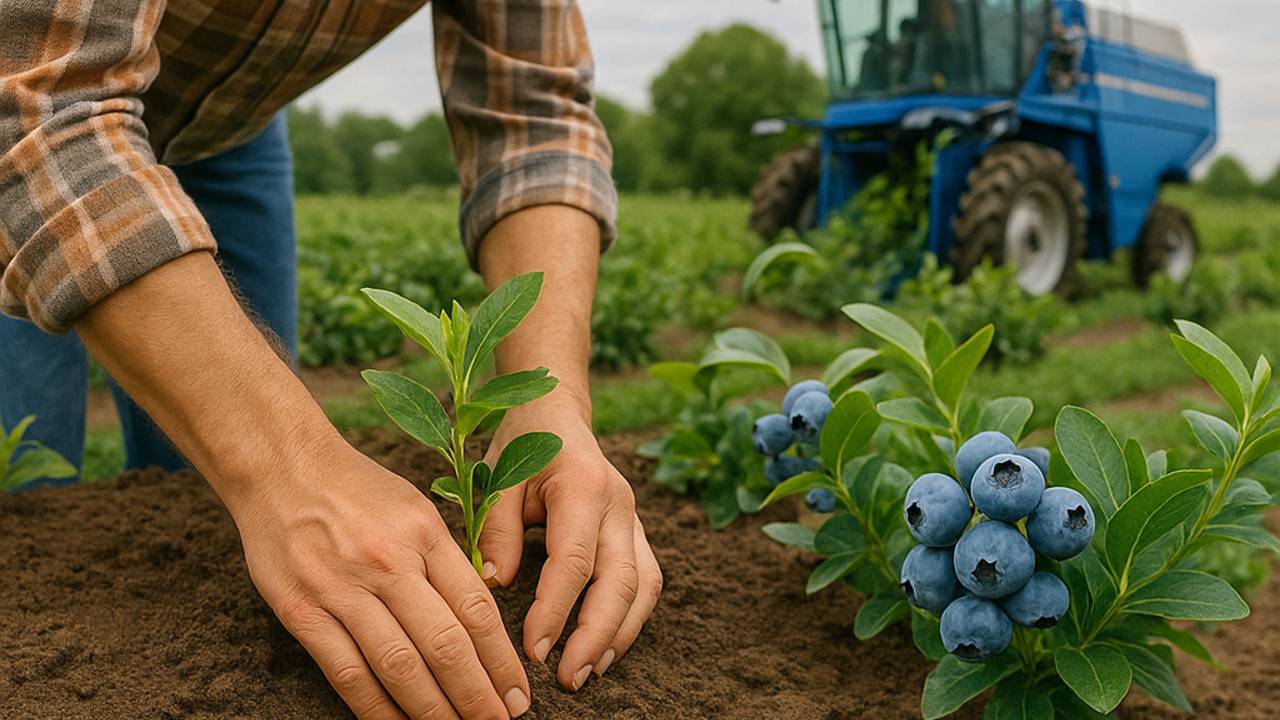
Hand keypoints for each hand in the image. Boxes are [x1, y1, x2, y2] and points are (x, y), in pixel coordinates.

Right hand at [230, 441, 530, 719]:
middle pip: (445, 644)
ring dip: (434, 710)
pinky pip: (346, 672)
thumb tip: (481, 618)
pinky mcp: (301, 610)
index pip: (475, 610)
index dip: (501, 659)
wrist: (281, 465)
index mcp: (425, 534)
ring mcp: (342, 588)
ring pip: (399, 666)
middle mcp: (388, 563)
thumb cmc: (357, 489)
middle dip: (477, 694)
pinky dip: (376, 708)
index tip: (517, 692)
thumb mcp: (415, 508)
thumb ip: (446, 560)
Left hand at [477, 400, 662, 690]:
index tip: (534, 650)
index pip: (575, 560)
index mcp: (583, 485)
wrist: (556, 412)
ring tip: (588, 672)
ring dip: (619, 634)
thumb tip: (495, 585)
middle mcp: (618, 503)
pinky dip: (630, 619)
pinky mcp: (636, 533)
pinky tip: (605, 648)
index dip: (557, 610)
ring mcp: (634, 518)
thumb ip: (496, 529)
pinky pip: (645, 581)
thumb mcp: (497, 478)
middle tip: (567, 680)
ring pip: (643, 586)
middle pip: (620, 581)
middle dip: (596, 636)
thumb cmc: (521, 445)